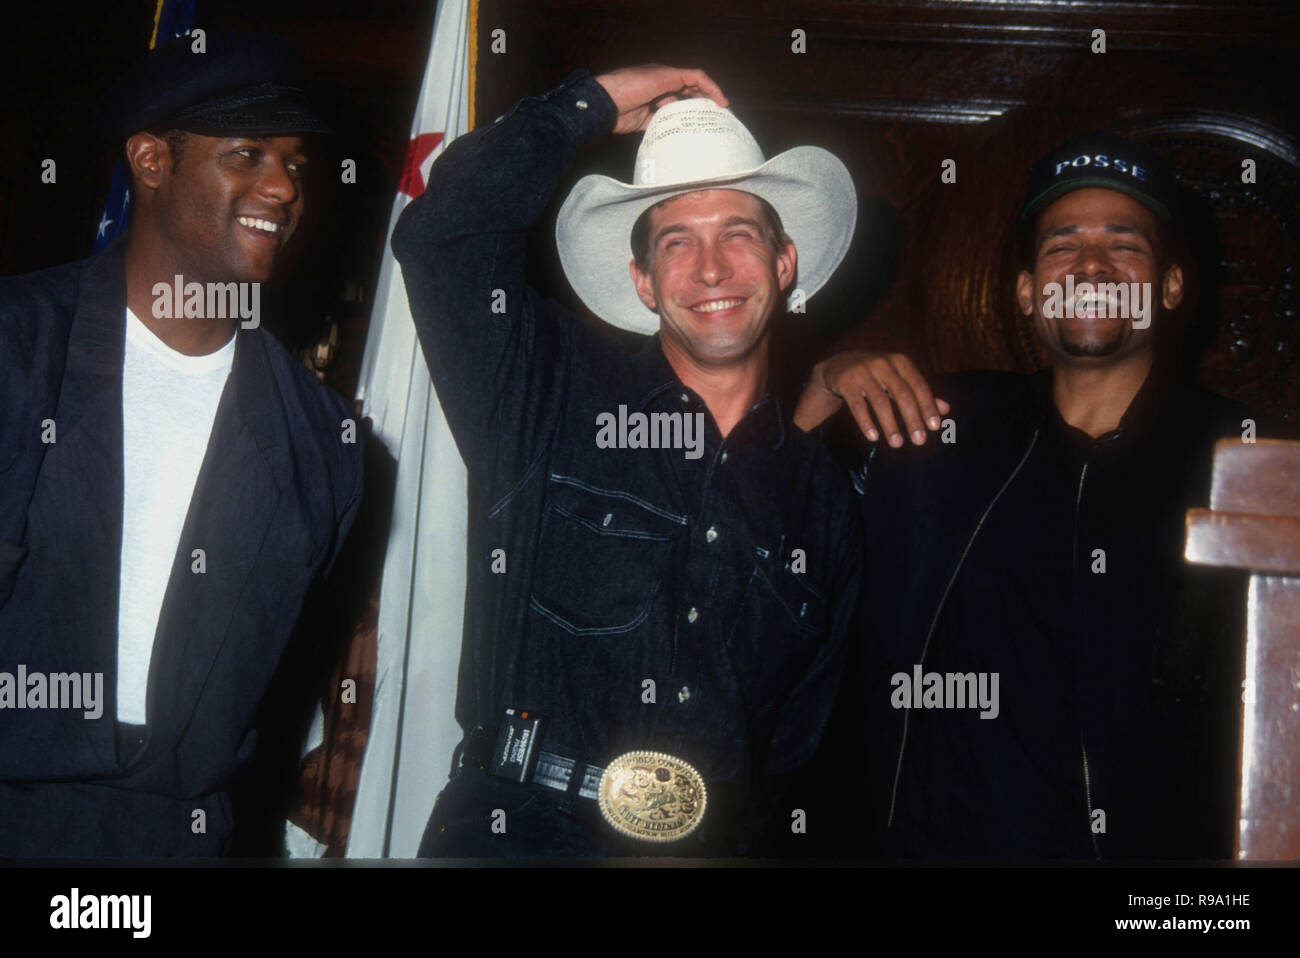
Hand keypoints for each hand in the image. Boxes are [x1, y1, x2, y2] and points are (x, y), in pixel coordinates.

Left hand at [593, 65, 727, 133]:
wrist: (605, 104)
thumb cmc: (631, 85)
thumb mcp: (660, 77)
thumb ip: (682, 79)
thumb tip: (700, 85)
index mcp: (665, 73)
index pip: (695, 78)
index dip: (711, 88)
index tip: (723, 103)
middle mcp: (661, 87)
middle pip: (688, 94)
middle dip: (704, 103)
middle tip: (718, 115)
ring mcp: (654, 104)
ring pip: (678, 110)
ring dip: (690, 116)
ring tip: (704, 126)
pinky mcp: (646, 121)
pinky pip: (666, 124)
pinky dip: (675, 128)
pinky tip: (684, 134)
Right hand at [793, 350, 949, 446]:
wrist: (840, 365)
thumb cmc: (877, 375)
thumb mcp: (899, 379)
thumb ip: (920, 393)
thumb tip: (946, 410)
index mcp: (900, 362)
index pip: (918, 385)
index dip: (927, 406)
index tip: (935, 428)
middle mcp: (883, 363)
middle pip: (902, 394)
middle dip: (912, 419)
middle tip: (920, 441)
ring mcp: (863, 372)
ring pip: (880, 401)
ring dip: (890, 425)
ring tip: (897, 444)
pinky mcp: (846, 382)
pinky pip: (857, 406)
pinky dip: (866, 422)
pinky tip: (873, 438)